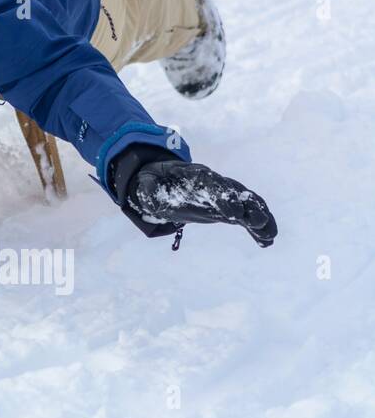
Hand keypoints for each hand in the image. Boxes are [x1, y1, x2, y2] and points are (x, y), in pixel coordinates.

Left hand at [124, 158, 277, 247]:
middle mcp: (215, 183)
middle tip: (258, 223)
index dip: (225, 198)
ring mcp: (223, 195)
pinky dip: (257, 226)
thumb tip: (148, 196)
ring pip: (247, 203)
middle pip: (236, 193)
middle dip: (249, 207)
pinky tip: (266, 241)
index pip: (214, 185)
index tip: (235, 213)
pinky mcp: (227, 208)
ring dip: (260, 217)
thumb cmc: (155, 182)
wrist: (163, 181)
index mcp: (196, 176)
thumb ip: (147, 189)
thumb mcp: (146, 184)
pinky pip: (246, 215)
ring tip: (270, 236)